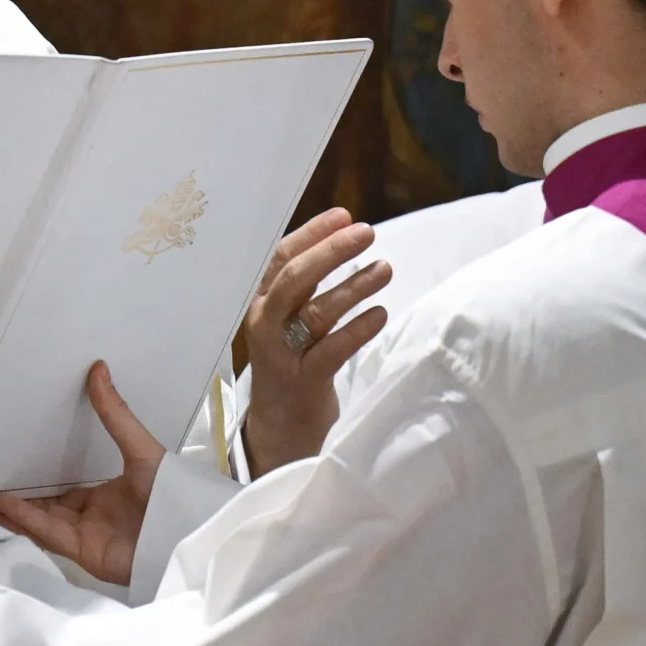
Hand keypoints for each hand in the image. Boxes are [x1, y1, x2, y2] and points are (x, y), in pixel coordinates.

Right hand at [0, 362, 162, 587]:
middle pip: (41, 506)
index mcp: (102, 494)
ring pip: (37, 521)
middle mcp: (89, 516)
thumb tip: (99, 368)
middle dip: (10, 498)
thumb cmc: (171, 493)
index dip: (32, 478)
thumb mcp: (140, 449)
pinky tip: (0, 504)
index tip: (5, 462)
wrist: (190, 535)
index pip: (59, 488)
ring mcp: (85, 536)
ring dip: (8, 511)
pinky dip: (25, 519)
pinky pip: (48, 533)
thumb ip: (115, 415)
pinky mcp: (84, 553)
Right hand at [238, 209, 392, 476]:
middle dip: (331, 251)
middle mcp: (265, 325)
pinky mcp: (303, 381)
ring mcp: (282, 354)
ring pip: (316, 312)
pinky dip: (358, 329)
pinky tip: (380, 314)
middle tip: (366, 233)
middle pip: (295, 279)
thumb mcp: (288, 324)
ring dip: (354, 286)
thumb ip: (303, 290)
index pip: (281, 257)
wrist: (278, 430)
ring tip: (385, 269)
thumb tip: (336, 243)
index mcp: (260, 304)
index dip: (312, 234)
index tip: (344, 215)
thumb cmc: (290, 367)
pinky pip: (333, 349)